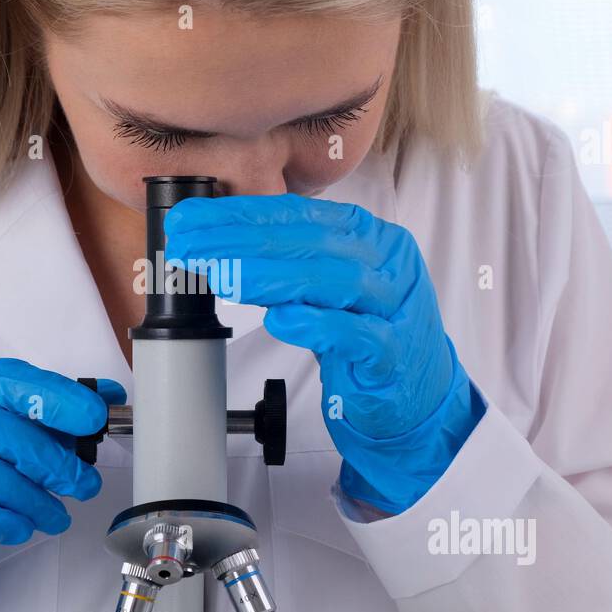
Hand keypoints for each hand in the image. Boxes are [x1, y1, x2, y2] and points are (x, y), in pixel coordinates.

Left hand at [164, 194, 484, 514]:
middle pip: (311, 241)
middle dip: (243, 241)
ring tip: (222, 275)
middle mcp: (387, 264)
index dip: (242, 215)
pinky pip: (356, 336)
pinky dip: (317, 325)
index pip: (299, 215)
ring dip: (271, 276)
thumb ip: (287, 262)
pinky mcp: (393, 356)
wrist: (420, 397)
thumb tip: (216, 243)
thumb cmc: (367, 334)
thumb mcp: (328, 288)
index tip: (192, 220)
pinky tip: (280, 320)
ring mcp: (394, 309)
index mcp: (369, 237)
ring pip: (334, 281)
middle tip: (192, 246)